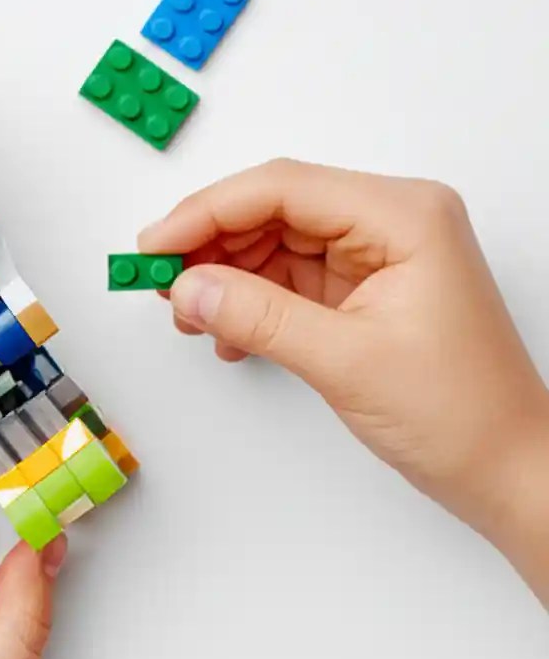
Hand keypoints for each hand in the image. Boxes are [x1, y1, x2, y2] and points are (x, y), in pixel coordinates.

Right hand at [139, 159, 548, 602]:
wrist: (506, 470)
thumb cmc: (461, 414)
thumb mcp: (346, 361)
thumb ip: (258, 316)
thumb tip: (187, 286)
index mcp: (403, 216)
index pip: (282, 188)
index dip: (206, 212)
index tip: (153, 247)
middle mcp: (390, 222)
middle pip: (272, 208)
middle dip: (209, 244)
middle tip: (156, 283)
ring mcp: (375, 254)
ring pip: (272, 242)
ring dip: (223, 276)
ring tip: (188, 316)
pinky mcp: (361, 288)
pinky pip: (285, 277)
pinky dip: (248, 301)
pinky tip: (227, 334)